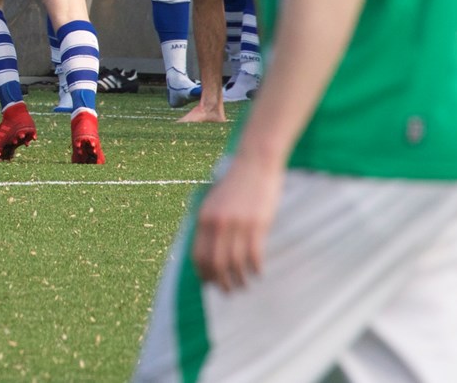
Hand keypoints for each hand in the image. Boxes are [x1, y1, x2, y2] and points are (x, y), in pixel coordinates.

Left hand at [192, 156, 284, 292]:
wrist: (255, 163)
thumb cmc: (235, 183)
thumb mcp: (214, 201)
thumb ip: (210, 223)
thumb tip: (208, 248)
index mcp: (204, 218)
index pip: (198, 254)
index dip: (203, 273)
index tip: (209, 284)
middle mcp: (217, 223)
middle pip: (215, 263)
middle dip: (220, 282)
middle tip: (228, 292)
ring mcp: (237, 224)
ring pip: (235, 263)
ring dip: (239, 279)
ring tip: (244, 286)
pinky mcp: (257, 224)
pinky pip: (254, 254)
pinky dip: (255, 268)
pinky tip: (258, 274)